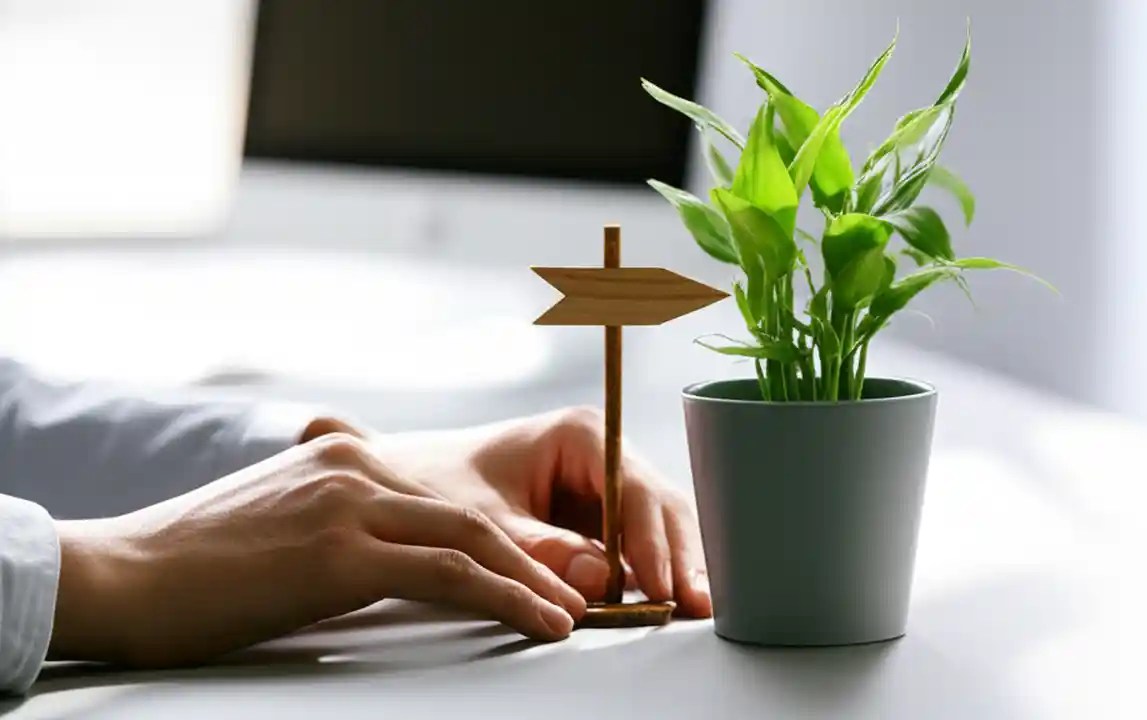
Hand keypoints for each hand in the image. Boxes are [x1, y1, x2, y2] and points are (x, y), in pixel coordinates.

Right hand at [50, 433, 584, 667]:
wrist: (122, 573)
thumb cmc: (196, 563)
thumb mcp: (282, 521)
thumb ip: (339, 520)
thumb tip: (388, 554)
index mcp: (345, 454)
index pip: (442, 497)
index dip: (498, 537)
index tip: (534, 568)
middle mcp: (355, 465)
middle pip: (470, 513)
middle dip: (530, 558)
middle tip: (573, 592)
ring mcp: (348, 505)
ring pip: (471, 539)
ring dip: (532, 581)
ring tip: (569, 615)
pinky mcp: (339, 553)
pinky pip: (446, 576)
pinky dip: (505, 598)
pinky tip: (537, 622)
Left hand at [368, 407, 712, 616]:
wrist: (400, 484)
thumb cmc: (434, 485)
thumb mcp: (481, 521)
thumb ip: (539, 549)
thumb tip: (600, 576)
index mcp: (582, 435)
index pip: (637, 490)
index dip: (655, 541)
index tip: (665, 586)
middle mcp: (604, 455)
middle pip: (662, 507)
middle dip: (680, 555)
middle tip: (698, 606)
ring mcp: (605, 487)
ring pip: (658, 527)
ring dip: (672, 567)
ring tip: (692, 611)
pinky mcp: (598, 519)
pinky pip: (637, 546)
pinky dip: (650, 574)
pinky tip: (665, 603)